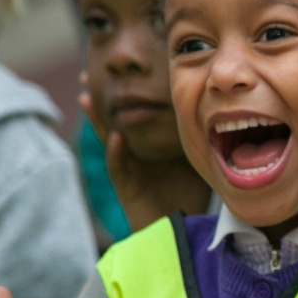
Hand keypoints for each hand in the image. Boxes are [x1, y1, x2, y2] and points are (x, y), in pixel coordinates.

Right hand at [78, 76, 190, 232]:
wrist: (182, 227)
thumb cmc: (190, 193)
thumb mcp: (194, 156)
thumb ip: (195, 133)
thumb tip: (213, 102)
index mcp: (146, 145)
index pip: (133, 114)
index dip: (124, 93)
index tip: (117, 70)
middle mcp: (133, 155)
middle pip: (114, 122)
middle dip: (100, 101)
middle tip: (84, 75)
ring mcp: (128, 171)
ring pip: (109, 140)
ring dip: (98, 120)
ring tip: (87, 97)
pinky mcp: (128, 189)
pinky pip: (119, 168)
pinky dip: (117, 153)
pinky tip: (116, 136)